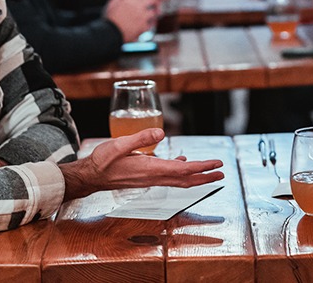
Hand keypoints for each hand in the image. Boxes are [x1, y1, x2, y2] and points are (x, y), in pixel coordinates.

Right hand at [59, 129, 223, 201]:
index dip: (202, 167)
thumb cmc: (102, 161)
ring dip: (196, 176)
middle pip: (185, 180)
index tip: (216, 164)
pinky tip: (182, 163)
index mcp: (150, 169)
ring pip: (178, 180)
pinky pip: (168, 176)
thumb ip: (140, 138)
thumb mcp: (119, 145)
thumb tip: (161, 133)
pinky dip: (180, 171)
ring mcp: (149, 179)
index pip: (183, 171)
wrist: (90, 176)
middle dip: (205, 176)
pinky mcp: (145, 177)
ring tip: (209, 171)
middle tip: (221, 173)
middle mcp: (153, 176)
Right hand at [105, 0, 157, 41]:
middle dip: (153, 3)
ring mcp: (142, 16)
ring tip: (148, 19)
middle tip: (152, 7)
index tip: (144, 1)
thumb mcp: (110, 5)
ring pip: (153, 12)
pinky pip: (150, 25)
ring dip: (151, 15)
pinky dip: (147, 26)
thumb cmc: (109, 20)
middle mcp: (138, 6)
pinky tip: (144, 28)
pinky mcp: (144, 27)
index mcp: (130, 0)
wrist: (111, 33)